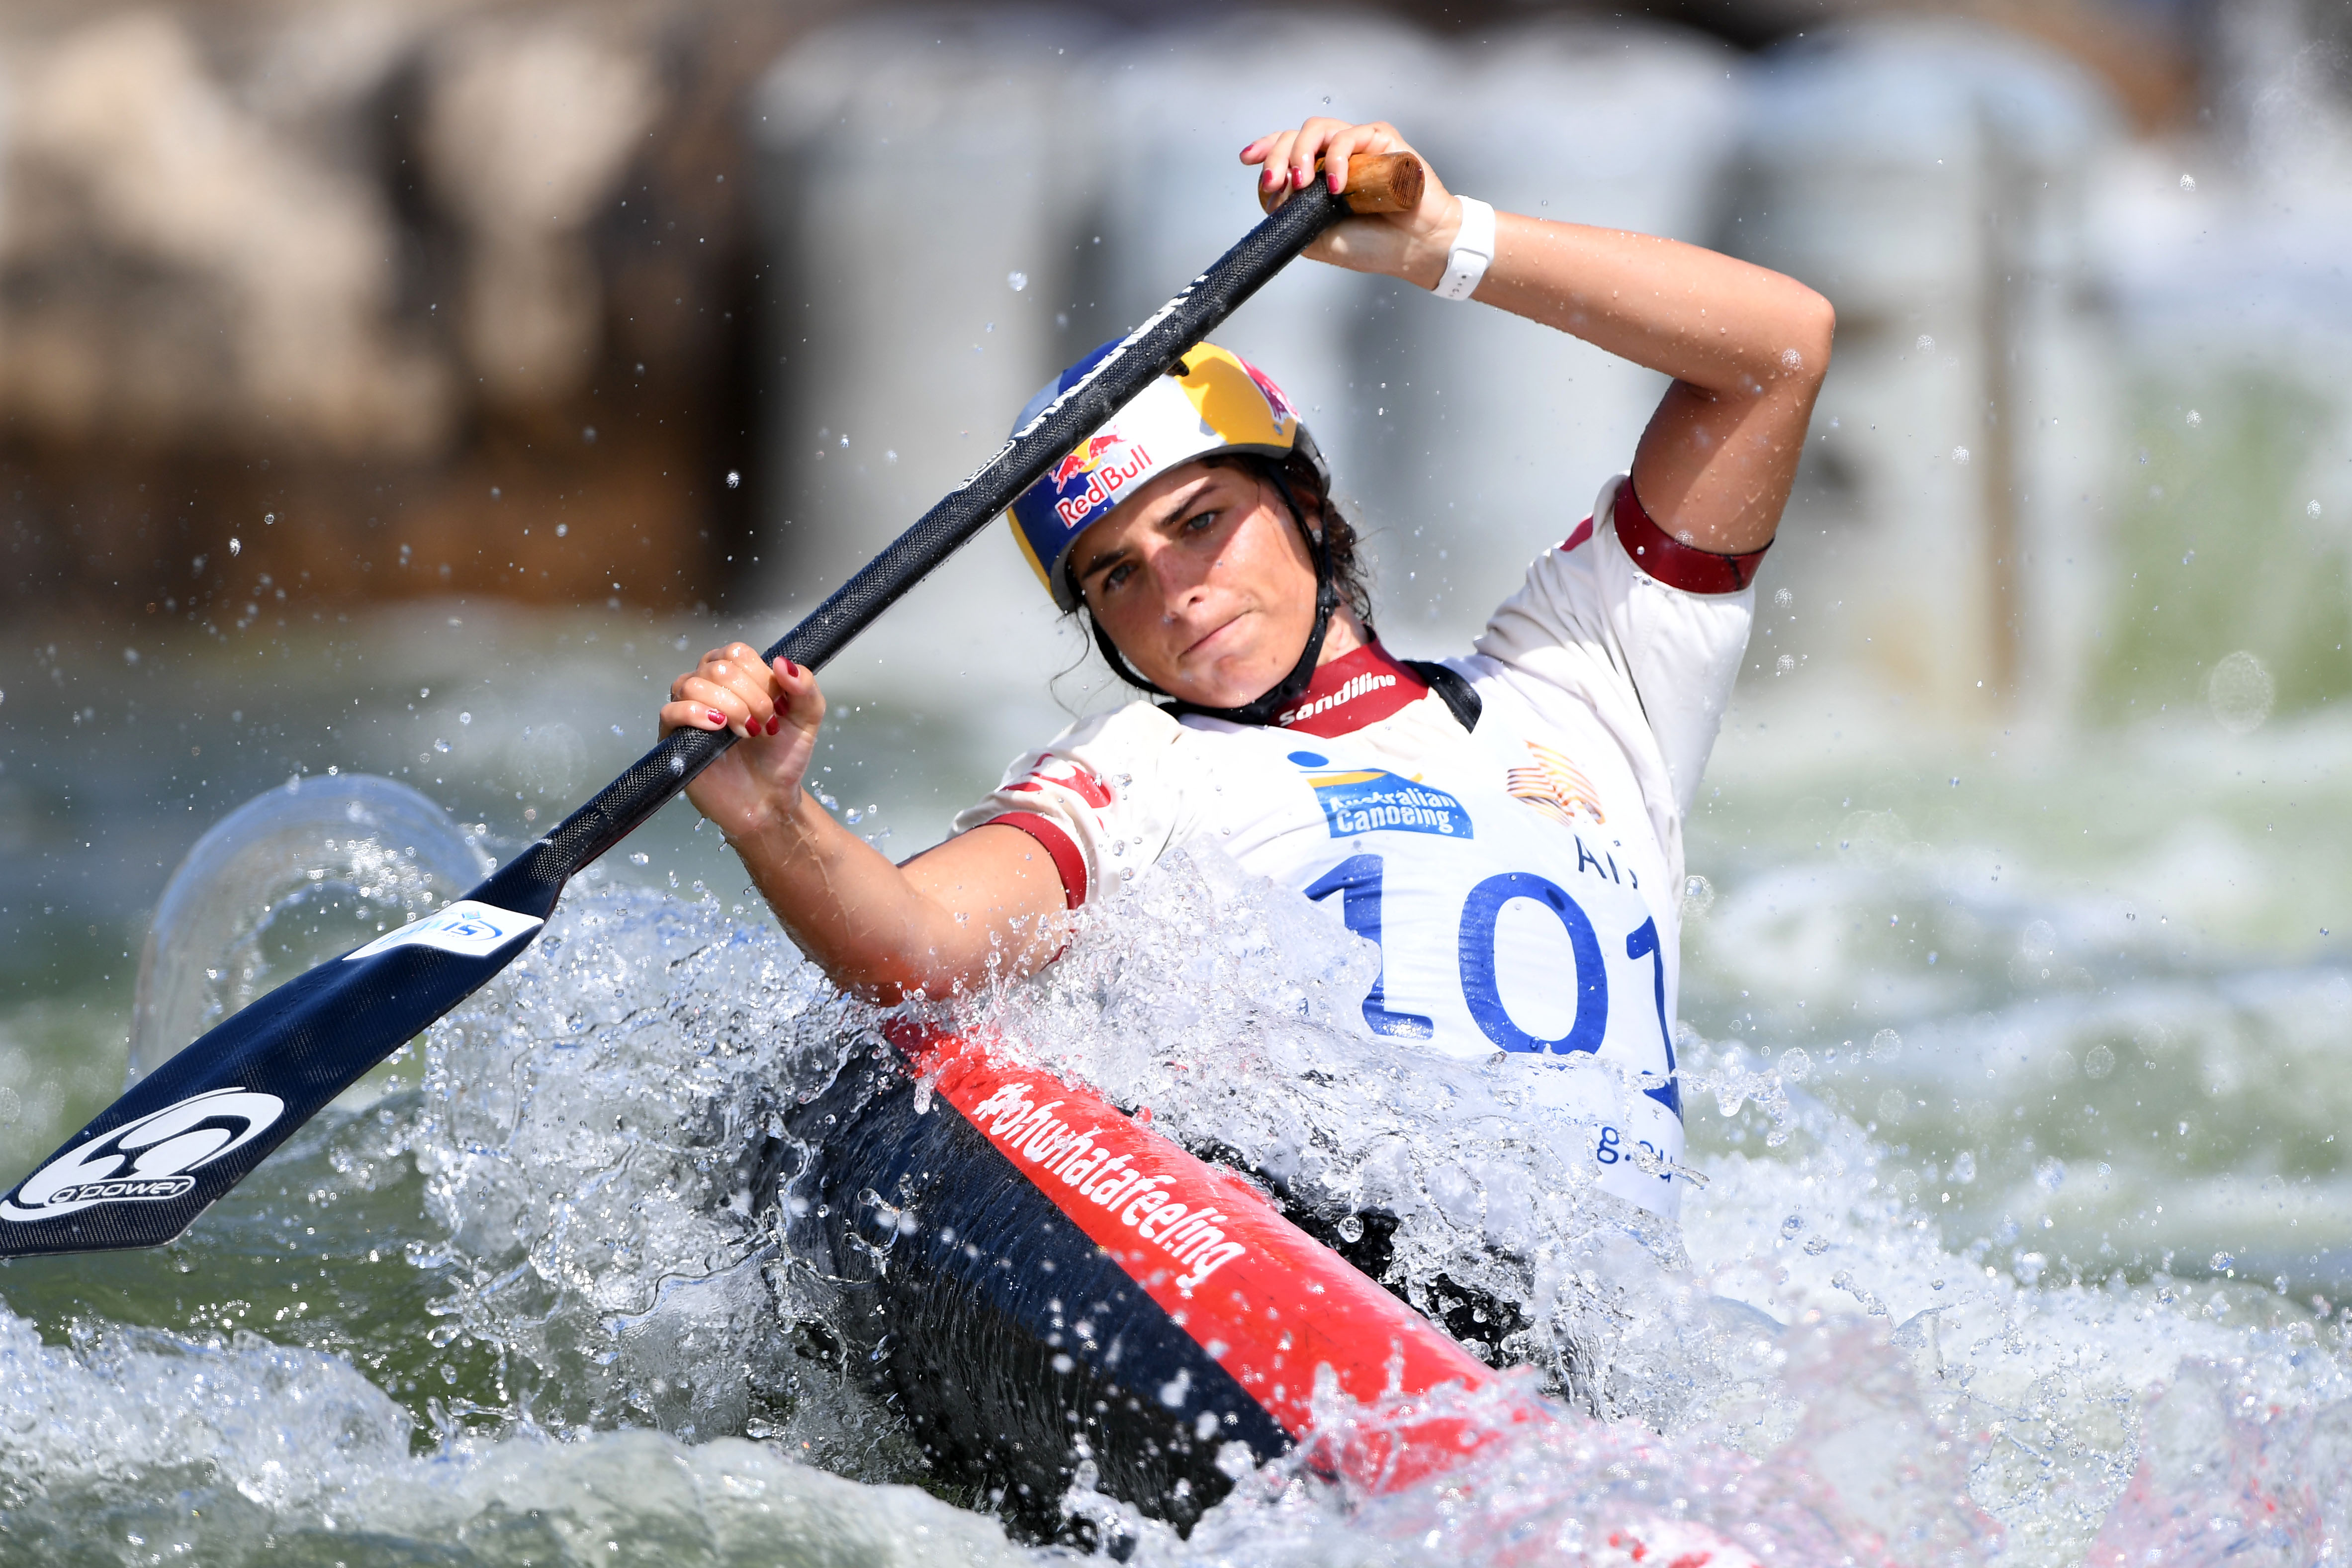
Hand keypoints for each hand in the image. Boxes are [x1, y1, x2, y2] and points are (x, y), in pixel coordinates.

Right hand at [658, 643, 824, 843]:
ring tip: (748, 733)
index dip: (760, 677)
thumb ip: (805, 687)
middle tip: (766, 726)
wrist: (770, 799)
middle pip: (717, 667)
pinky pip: (671, 711)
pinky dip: (695, 714)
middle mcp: (708, 686)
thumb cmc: (783, 758)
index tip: (778, 707)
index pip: (737, 653)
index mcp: (737, 675)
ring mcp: (688, 710)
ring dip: (728, 707)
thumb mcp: (807, 719)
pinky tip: (718, 728)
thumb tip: (782, 662)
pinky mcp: (674, 737)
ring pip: (693, 684)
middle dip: (749, 696)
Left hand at [1241, 118, 1461, 288]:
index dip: (1265, 149)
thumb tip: (1271, 191)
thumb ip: (1290, 215)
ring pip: (1317, 129)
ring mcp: (1358, 147)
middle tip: (1277, 183)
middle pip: (1295, 137)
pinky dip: (1338, 159)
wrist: (1414, 248)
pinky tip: (1337, 186)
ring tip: (1302, 183)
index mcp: (1318, 176)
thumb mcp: (1316, 238)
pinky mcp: (1381, 140)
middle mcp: (1335, 157)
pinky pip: (1350, 136)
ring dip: (1301, 153)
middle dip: (1277, 156)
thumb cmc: (1371, 245)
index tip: (1248, 160)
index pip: (1285, 150)